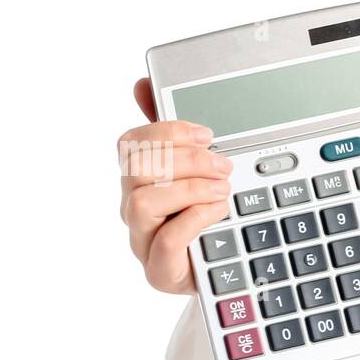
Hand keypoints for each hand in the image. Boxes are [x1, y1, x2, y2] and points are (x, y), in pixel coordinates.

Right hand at [119, 78, 232, 294]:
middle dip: (183, 158)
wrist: (229, 276)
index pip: (131, 144)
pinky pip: (165, 241)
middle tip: (222, 164)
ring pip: (142, 202)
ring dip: (189, 188)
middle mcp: (136, 209)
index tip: (207, 134)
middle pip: (134, 168)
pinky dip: (195, 219)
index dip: (166, 131)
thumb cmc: (210, 221)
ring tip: (223, 189)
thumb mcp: (203, 174)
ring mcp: (144, 241)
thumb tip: (141, 83)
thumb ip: (179, 135)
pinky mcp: (160, 272)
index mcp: (141, 181)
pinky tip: (219, 212)